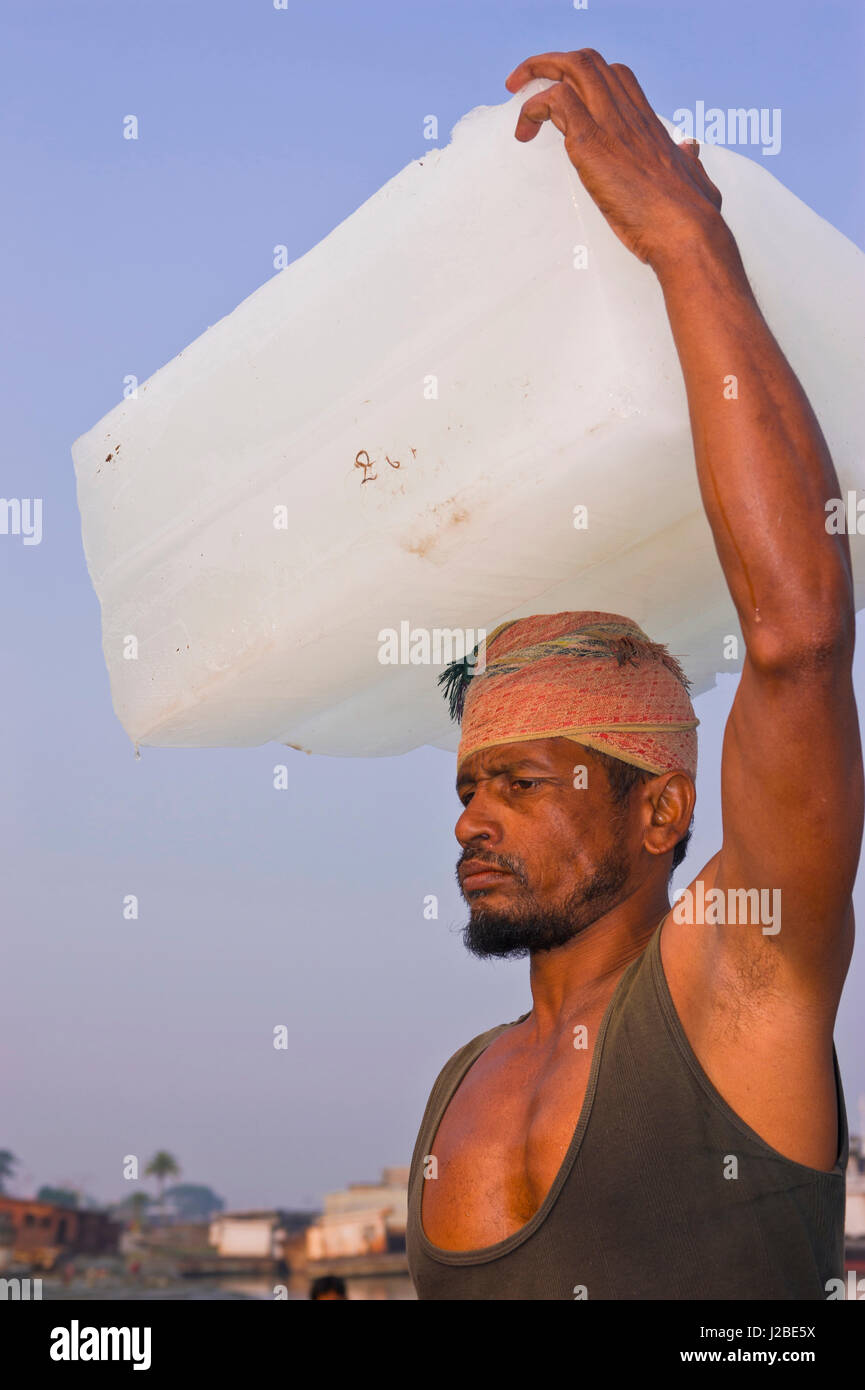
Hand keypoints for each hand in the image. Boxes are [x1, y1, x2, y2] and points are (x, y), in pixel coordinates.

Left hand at [505, 50, 724, 269]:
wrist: (685, 231)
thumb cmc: (691, 215)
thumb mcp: (695, 178)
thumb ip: (690, 160)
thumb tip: (690, 148)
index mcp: (647, 122)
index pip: (616, 77)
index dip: (587, 79)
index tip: (568, 99)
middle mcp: (628, 114)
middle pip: (588, 62)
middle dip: (550, 64)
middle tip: (523, 84)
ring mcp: (610, 124)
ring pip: (571, 68)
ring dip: (536, 76)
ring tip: (516, 103)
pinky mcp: (591, 142)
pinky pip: (555, 101)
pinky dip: (533, 109)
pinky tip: (525, 135)